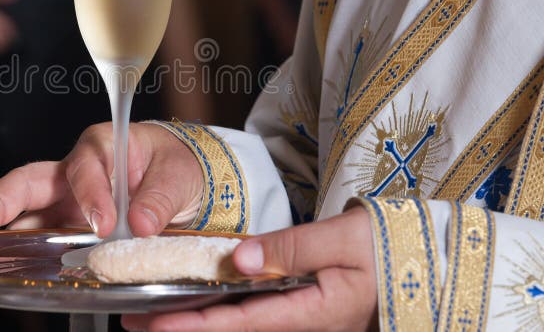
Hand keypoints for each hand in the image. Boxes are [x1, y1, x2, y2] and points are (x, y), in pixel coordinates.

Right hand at [0, 122, 203, 236]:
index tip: (106, 224)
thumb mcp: (179, 175)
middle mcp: (76, 172)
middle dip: (0, 201)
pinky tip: (8, 271)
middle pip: (29, 182)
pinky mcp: (71, 229)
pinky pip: (44, 240)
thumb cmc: (177, 165)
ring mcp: (68, 203)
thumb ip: (160, 197)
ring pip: (27, 214)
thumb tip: (140, 225)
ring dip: (3, 234)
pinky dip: (26, 255)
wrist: (184, 182)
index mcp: (102, 145)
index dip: (91, 195)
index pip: (84, 167)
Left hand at [122, 207, 376, 331]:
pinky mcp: (305, 312)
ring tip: (154, 311)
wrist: (427, 261)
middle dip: (182, 326)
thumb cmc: (390, 247)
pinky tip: (203, 299)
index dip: (192, 324)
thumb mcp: (341, 241)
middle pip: (232, 330)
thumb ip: (291, 249)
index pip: (238, 323)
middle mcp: (302, 324)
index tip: (153, 320)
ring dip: (198, 319)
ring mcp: (303, 321)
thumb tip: (238, 257)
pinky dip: (225, 309)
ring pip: (241, 325)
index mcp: (311, 313)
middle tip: (135, 317)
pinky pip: (256, 313)